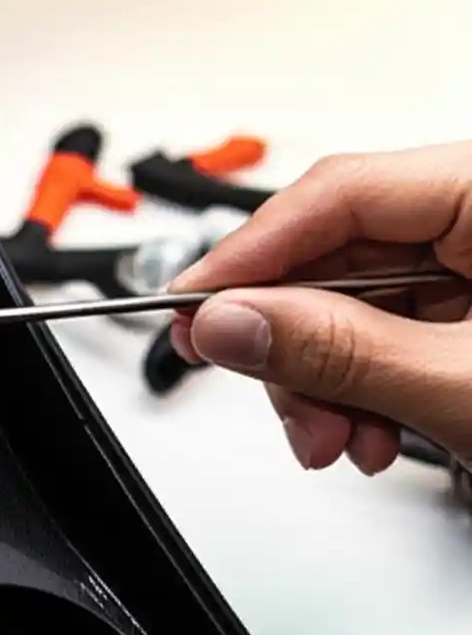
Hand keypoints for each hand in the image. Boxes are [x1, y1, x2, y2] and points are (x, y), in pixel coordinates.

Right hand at [168, 142, 471, 472]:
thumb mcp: (463, 384)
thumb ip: (342, 351)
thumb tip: (230, 323)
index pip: (338, 193)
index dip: (250, 255)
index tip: (190, 309)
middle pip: (335, 255)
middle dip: (295, 348)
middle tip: (274, 402)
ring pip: (351, 303)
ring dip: (324, 383)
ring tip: (337, 441)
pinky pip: (387, 332)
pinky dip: (362, 389)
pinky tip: (369, 433)